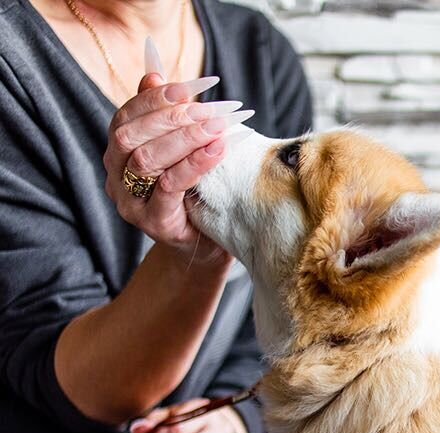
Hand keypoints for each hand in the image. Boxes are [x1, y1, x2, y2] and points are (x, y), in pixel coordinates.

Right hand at [103, 68, 251, 265]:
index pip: (126, 116)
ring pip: (147, 160)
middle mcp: (115, 175)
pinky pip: (169, 187)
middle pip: (130, 136)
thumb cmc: (194, 192)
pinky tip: (217, 151)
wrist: (204, 244)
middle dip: (171, 117)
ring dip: (185, 139)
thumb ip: (166, 118)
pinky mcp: (153, 222)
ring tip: (218, 127)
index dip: (155, 98)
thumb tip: (153, 73)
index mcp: (118, 152)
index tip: (189, 87)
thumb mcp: (180, 152)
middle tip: (210, 109)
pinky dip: (193, 165)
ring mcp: (130, 202)